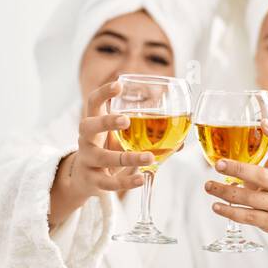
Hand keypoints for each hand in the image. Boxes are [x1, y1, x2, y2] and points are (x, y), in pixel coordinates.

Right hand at [70, 81, 154, 198]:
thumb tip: (182, 142)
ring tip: (149, 157)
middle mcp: (86, 139)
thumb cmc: (107, 151)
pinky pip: (109, 182)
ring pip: (103, 157)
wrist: (84, 179)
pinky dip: (126, 181)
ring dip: (127, 157)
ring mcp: (87, 160)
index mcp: (94, 123)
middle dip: (107, 122)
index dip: (104, 93)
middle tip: (125, 119)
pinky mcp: (92, 181)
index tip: (119, 85)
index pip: (93, 103)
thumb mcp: (121, 139)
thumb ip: (146, 136)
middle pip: (89, 126)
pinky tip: (141, 178)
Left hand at [205, 121, 267, 236]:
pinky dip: (230, 211)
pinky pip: (247, 216)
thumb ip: (259, 158)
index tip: (263, 123)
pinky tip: (216, 206)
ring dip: (226, 192)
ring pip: (250, 198)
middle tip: (218, 164)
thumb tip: (226, 141)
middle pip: (261, 176)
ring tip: (208, 186)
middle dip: (238, 169)